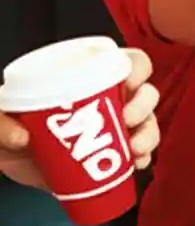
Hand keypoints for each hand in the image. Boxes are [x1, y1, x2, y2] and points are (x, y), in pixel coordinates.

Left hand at [1, 48, 160, 189]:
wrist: (10, 159)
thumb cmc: (10, 123)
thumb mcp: (0, 112)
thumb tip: (22, 137)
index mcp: (90, 77)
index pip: (127, 61)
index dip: (137, 68)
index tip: (130, 83)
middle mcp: (110, 98)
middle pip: (145, 92)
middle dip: (143, 106)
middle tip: (127, 120)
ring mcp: (115, 127)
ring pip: (148, 122)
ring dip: (148, 134)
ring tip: (134, 150)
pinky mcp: (114, 154)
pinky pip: (141, 153)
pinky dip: (144, 158)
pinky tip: (138, 164)